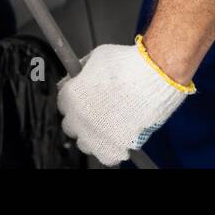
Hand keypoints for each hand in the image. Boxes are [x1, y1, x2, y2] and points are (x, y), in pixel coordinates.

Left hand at [56, 37, 193, 165]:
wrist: (152, 77)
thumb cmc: (126, 63)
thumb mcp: (96, 58)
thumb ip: (83, 72)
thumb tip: (80, 76)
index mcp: (71, 96)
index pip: (62, 104)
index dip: (74, 100)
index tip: (82, 99)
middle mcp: (79, 119)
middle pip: (70, 126)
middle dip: (80, 120)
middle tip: (95, 113)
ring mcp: (97, 135)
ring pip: (86, 144)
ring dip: (93, 137)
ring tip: (107, 127)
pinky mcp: (117, 146)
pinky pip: (108, 156)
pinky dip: (112, 150)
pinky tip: (119, 139)